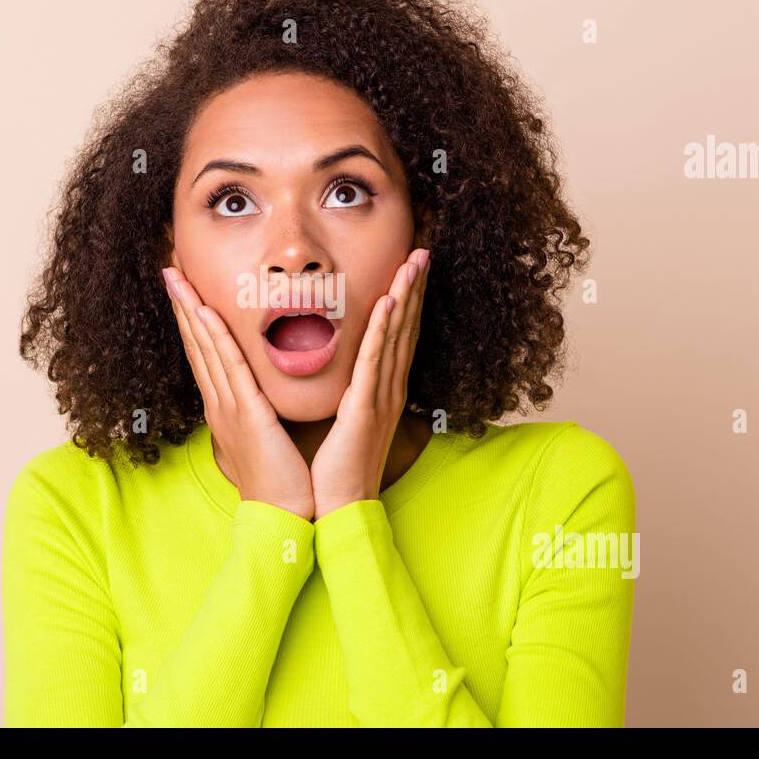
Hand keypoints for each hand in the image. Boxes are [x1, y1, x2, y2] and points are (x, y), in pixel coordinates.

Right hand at [163, 266, 314, 520]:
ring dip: (190, 308)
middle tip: (170, 268)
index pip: (206, 353)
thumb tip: (268, 393)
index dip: (194, 319)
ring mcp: (228, 406)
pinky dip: (214, 335)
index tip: (186, 288)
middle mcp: (220, 402)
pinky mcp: (245, 412)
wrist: (283, 516)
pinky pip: (228, 366)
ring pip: (205, 347)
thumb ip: (264, 411)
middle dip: (182, 304)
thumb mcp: (269, 436)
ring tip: (176, 276)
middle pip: (196, 343)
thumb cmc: (283, 481)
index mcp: (227, 407)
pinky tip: (204, 310)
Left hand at [310, 248, 430, 519]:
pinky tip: (390, 303)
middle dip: (415, 288)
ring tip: (413, 262)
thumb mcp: (345, 421)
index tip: (410, 267)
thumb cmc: (336, 468)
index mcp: (382, 391)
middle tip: (422, 250)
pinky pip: (375, 362)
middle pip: (406, 328)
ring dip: (406, 297)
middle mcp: (389, 389)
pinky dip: (384, 331)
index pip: (398, 336)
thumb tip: (342, 373)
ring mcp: (381, 398)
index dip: (407, 299)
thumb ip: (348, 392)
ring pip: (396, 337)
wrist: (338, 508)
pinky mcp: (366, 409)